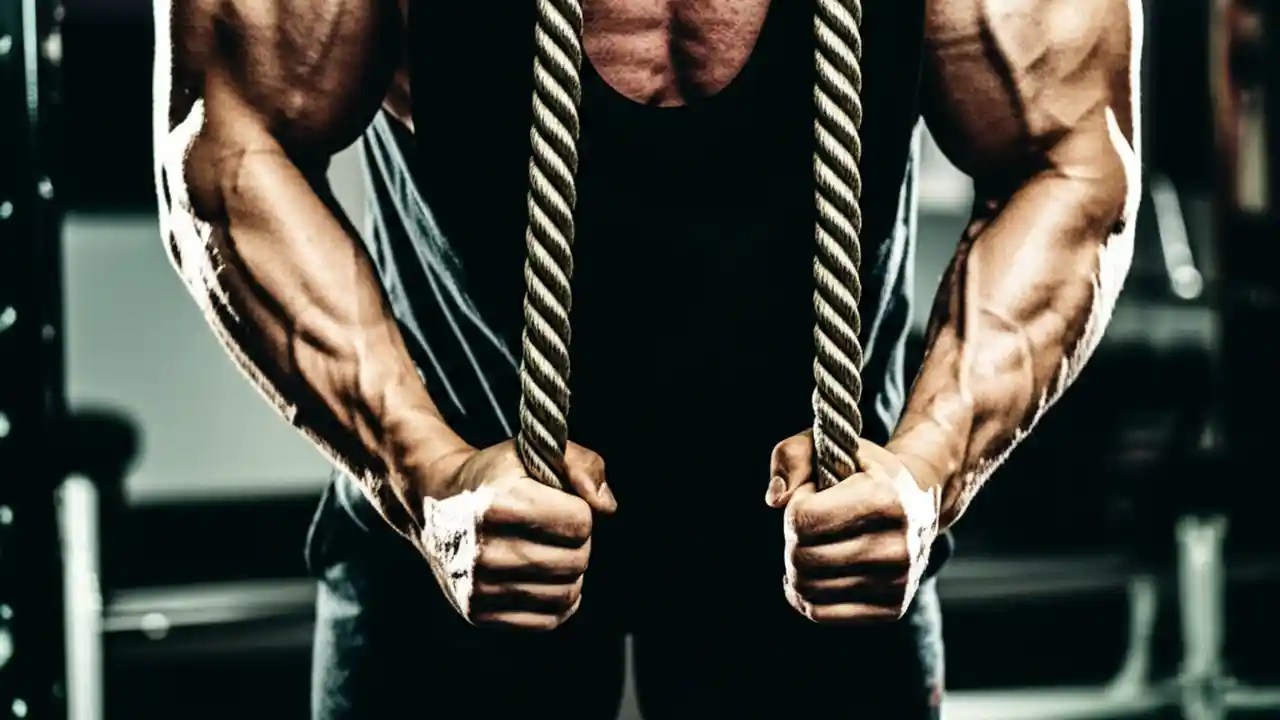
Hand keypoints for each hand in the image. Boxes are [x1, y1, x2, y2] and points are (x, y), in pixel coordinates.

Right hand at [414, 440, 616, 630]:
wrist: (435, 503)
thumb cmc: (495, 477)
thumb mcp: (533, 451)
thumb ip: (581, 465)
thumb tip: (606, 509)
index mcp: (497, 506)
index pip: (579, 522)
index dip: (579, 509)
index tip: (559, 503)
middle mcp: (483, 551)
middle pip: (577, 560)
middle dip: (578, 542)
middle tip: (556, 530)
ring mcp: (478, 587)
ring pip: (567, 593)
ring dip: (569, 572)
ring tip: (549, 552)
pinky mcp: (478, 613)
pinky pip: (548, 621)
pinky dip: (557, 602)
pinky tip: (546, 580)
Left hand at [766, 431, 940, 623]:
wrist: (919, 501)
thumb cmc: (863, 471)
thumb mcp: (830, 444)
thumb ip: (792, 456)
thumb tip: (775, 500)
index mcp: (885, 499)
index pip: (803, 519)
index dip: (795, 505)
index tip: (810, 495)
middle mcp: (899, 546)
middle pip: (802, 557)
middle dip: (791, 538)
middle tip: (807, 524)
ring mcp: (899, 582)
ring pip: (807, 588)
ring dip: (795, 566)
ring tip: (812, 545)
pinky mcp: (892, 608)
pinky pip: (822, 614)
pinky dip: (802, 597)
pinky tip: (806, 575)